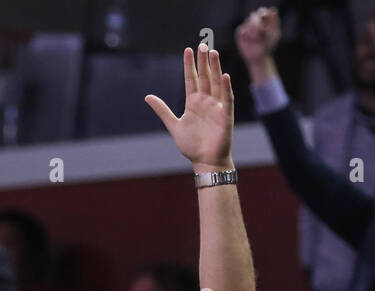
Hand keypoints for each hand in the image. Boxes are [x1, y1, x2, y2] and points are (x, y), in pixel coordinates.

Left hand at [146, 44, 233, 171]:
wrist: (205, 161)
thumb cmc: (191, 146)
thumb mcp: (173, 125)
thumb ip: (162, 110)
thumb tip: (147, 96)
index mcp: (193, 102)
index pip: (191, 79)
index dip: (189, 65)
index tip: (188, 49)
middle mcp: (206, 102)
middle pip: (205, 77)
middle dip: (203, 62)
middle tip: (202, 45)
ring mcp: (216, 107)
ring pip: (216, 84)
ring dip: (215, 69)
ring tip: (213, 53)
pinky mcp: (225, 116)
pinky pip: (227, 100)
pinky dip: (226, 88)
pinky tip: (224, 76)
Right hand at [235, 7, 279, 78]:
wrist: (260, 58)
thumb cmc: (269, 45)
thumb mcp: (274, 34)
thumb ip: (275, 22)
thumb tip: (273, 10)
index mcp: (263, 19)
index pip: (262, 12)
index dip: (263, 14)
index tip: (265, 19)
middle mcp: (255, 21)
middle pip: (254, 15)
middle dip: (257, 22)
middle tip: (262, 30)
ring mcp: (247, 26)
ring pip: (247, 22)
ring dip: (253, 30)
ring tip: (257, 39)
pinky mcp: (240, 33)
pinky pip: (242, 30)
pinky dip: (246, 35)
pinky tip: (250, 41)